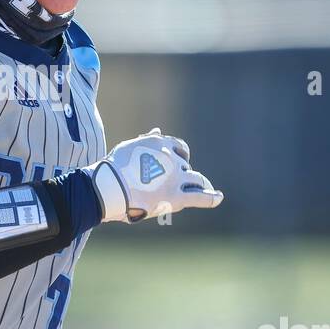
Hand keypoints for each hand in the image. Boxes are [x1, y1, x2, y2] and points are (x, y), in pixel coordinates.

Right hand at [84, 128, 223, 222]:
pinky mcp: (177, 197)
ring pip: (197, 179)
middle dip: (185, 172)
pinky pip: (201, 197)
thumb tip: (158, 130)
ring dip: (200, 183)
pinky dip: (212, 197)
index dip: (180, 155)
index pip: (179, 147)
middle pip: (186, 166)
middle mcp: (173, 159)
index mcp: (161, 144)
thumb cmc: (114, 168)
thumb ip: (147, 140)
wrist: (110, 187)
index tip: (178, 161)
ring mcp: (177, 178)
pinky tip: (219, 197)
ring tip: (204, 188)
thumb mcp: (130, 147)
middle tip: (180, 181)